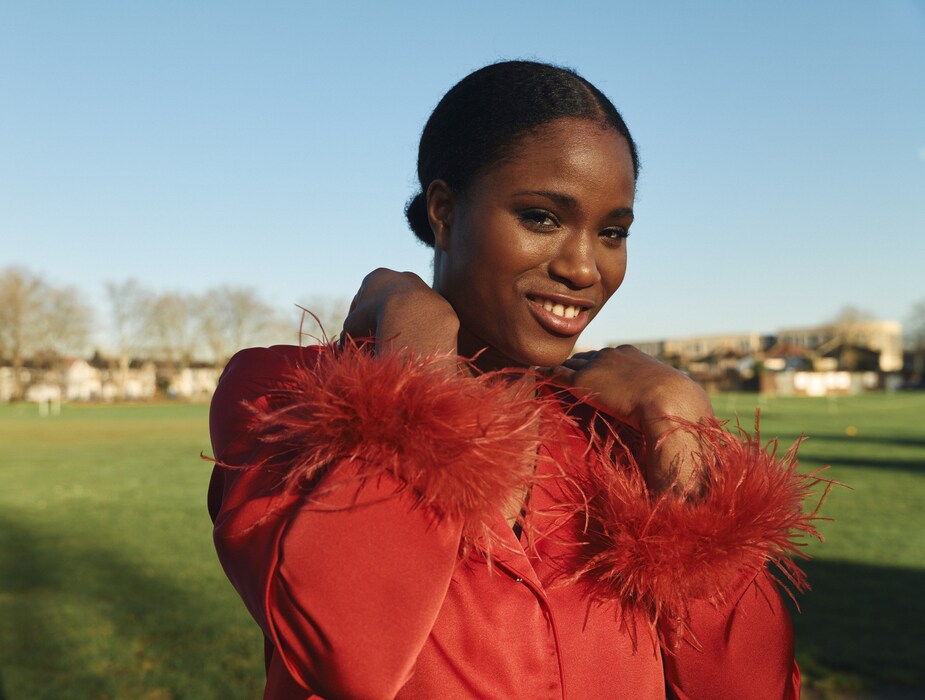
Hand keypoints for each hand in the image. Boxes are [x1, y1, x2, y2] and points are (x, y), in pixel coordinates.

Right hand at [342, 269, 459, 359]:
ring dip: (404, 326)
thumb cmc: (375, 318)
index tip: (357, 335)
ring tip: (397, 346)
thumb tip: (343, 349)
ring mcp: (425, 289)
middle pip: (389, 302)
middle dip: (383, 320)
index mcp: (378, 276)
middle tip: (378, 341)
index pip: (363, 298)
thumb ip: (346, 335)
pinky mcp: (441, 305)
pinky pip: (428, 321)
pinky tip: (416, 346)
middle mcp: (404, 277)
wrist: (414, 317)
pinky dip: (421, 332)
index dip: (357, 319)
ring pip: (411, 311)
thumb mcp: (351, 327)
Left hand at [544, 346, 714, 492]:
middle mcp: (612, 354)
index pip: (608, 357)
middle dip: (577, 365)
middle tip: (563, 373)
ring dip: (560, 370)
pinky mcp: (582, 382)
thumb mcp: (677, 398)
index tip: (594, 376)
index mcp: (633, 355)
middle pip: (586, 356)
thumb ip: (672, 403)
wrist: (670, 402)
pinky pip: (556, 374)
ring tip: (544, 373)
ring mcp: (595, 366)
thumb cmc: (680, 406)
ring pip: (570, 363)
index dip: (600, 367)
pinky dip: (545, 374)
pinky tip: (535, 375)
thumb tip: (691, 422)